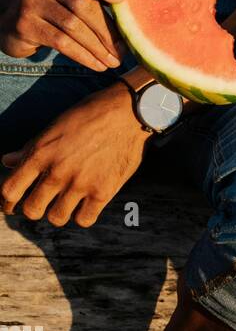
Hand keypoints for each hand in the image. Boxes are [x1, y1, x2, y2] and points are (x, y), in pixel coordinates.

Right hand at [0, 0, 126, 69]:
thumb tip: (132, 14)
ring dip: (98, 47)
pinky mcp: (25, 25)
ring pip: (73, 26)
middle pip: (83, 3)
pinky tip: (97, 64)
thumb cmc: (57, 5)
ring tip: (114, 61)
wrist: (13, 19)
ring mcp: (31, 2)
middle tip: (123, 49)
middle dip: (107, 29)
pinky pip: (61, 42)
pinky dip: (83, 55)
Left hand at [0, 82, 149, 226]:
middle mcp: (57, 172)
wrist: (129, 110)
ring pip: (56, 218)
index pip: (10, 190)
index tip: (12, 203)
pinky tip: (85, 203)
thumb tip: (7, 161)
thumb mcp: (56, 125)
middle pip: (32, 210)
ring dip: (58, 211)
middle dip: (33, 208)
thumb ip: (31, 147)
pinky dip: (82, 214)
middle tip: (41, 202)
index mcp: (41, 153)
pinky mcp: (103, 192)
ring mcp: (80, 184)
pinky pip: (83, 220)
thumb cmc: (90, 113)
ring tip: (65, 201)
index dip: (7, 201)